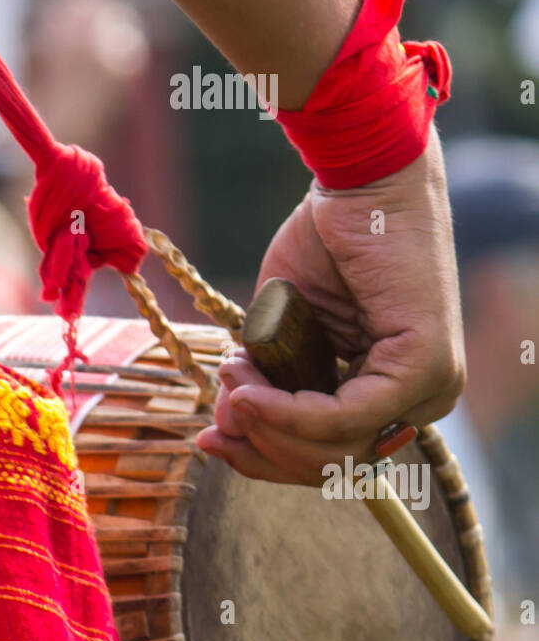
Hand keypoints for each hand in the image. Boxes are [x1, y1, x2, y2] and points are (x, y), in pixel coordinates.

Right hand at [198, 135, 466, 485]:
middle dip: (261, 449)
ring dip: (269, 425)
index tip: (211, 440)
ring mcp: (430, 385)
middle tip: (216, 420)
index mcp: (390, 394)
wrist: (358, 176)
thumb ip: (265, 389)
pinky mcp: (424, 366)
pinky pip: (345, 417)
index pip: (326, 457)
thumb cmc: (324, 241)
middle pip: (329, 464)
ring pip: (335, 448)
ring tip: (233, 386)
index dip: (264, 458)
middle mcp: (420, 398)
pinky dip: (290, 413)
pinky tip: (251, 393)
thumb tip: (224, 432)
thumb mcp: (280, 335)